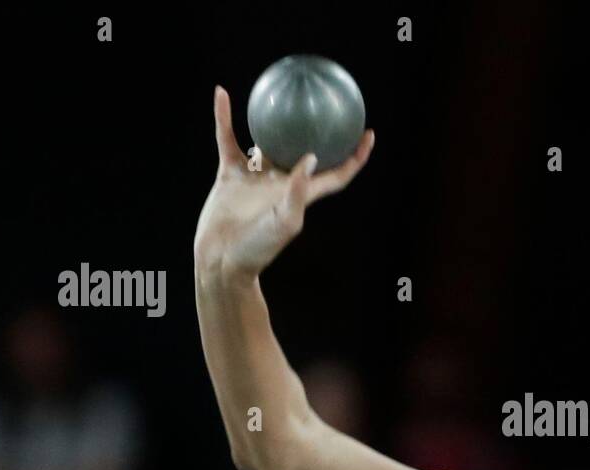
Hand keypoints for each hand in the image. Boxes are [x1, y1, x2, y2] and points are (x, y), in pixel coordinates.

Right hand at [194, 86, 373, 279]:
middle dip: (320, 133)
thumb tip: (310, 157)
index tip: (369, 133)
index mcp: (303, 195)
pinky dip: (224, 118)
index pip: (337, 174)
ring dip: (272, 119)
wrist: (221, 259)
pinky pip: (228, 139)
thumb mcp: (284, 224)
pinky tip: (222, 94)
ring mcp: (257, 177)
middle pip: (307, 153)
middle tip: (329, 104)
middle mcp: (283, 183)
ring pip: (268, 141)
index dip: (355, 157)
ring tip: (278, 90)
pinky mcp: (231, 173)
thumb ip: (299, 192)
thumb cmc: (257, 249)